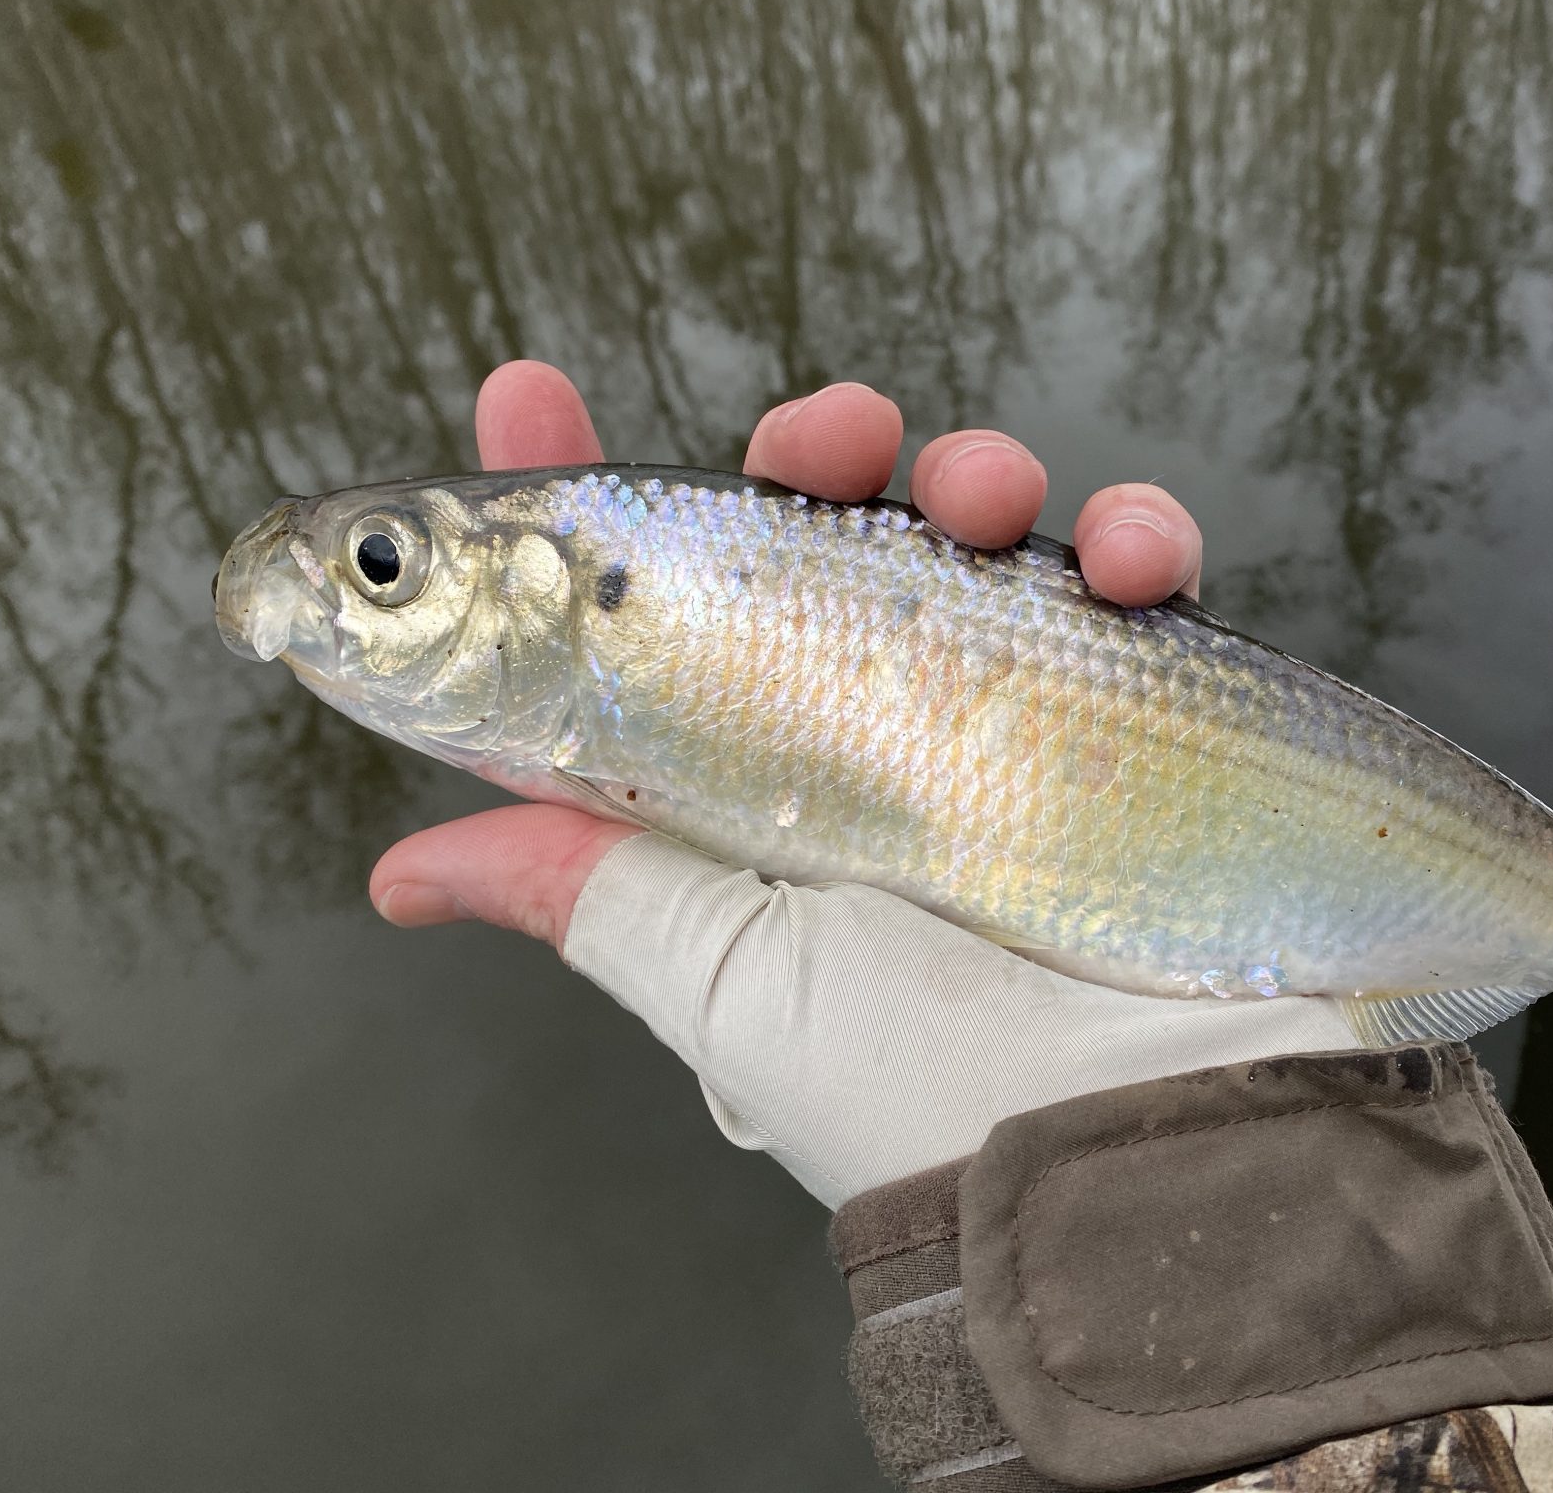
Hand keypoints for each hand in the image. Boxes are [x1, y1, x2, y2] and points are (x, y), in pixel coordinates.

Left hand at [370, 362, 1350, 1203]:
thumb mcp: (719, 978)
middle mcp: (879, 741)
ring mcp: (1017, 724)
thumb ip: (589, 885)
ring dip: (978, 473)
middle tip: (836, 433)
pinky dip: (1139, 541)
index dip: (587, 503)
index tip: (530, 393)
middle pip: (825, 541)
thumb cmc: (912, 1084)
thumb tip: (406, 873)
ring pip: (980, 532)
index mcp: (759, 787)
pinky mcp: (1146, 718)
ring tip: (992, 495)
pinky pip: (1142, 586)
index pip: (655, 620)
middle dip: (816, 449)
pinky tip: (1139, 564)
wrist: (1135, 1160)